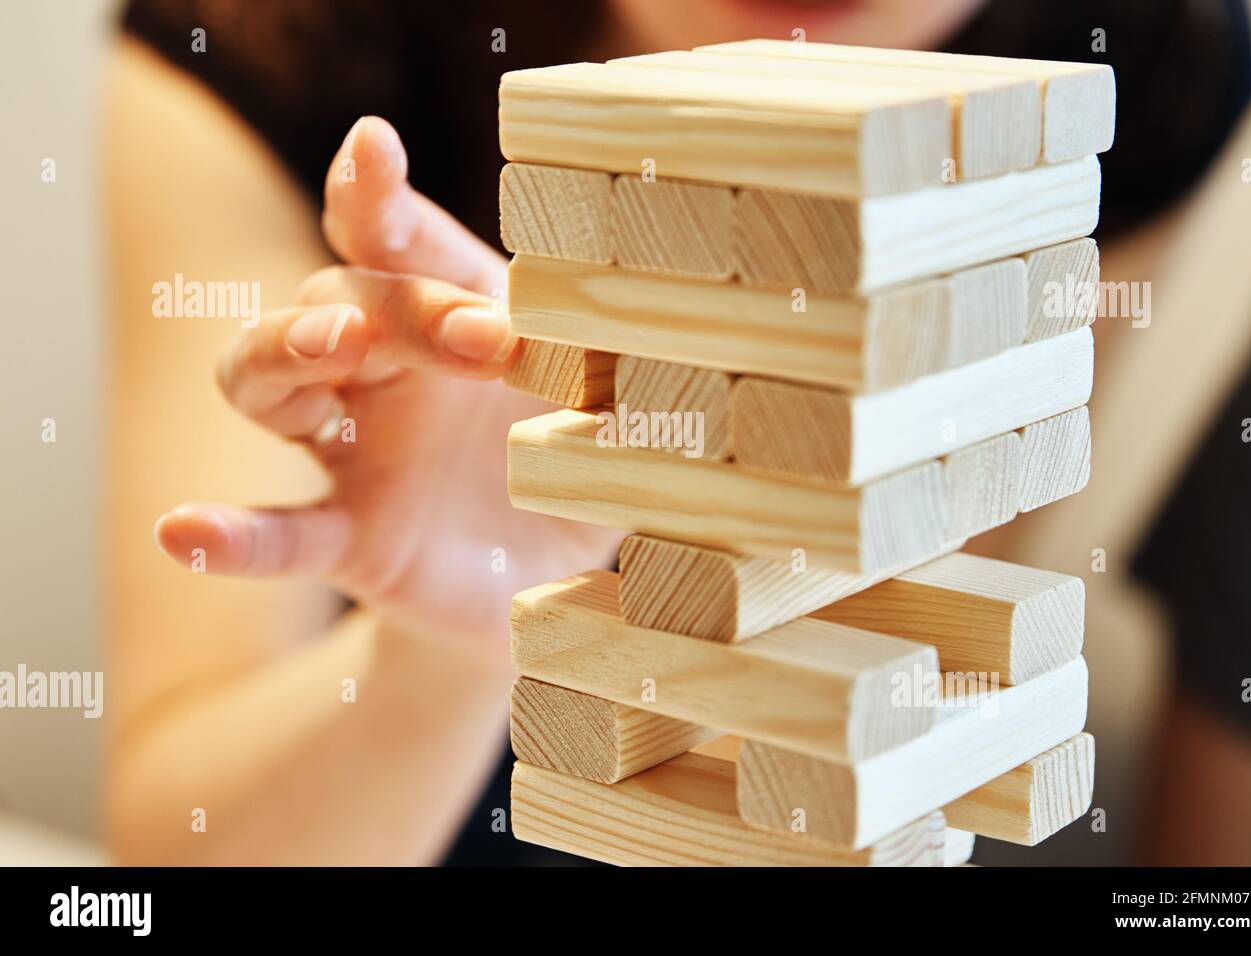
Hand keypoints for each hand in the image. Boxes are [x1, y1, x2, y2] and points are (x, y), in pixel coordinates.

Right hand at [154, 117, 620, 648]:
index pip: (404, 244)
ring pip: (265, 374)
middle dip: (400, 301)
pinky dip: (230, 533)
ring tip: (334, 347)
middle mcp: (386, 367)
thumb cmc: (574, 470)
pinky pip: (279, 529)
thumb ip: (623, 378)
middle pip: (341, 296)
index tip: (372, 148)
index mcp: (455, 317)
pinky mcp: (348, 535)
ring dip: (289, 347)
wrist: (549, 581)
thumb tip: (667, 348)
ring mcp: (353, 448)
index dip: (379, 199)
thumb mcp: (613, 419)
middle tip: (484, 333)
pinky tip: (182, 533)